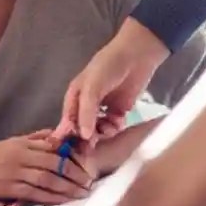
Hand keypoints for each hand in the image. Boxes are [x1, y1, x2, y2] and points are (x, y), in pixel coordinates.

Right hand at [0, 132, 94, 205]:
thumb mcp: (7, 143)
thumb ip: (31, 140)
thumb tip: (54, 136)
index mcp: (20, 142)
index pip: (52, 146)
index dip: (72, 154)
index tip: (87, 162)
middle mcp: (19, 154)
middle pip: (54, 161)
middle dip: (75, 172)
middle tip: (90, 181)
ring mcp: (13, 171)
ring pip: (47, 178)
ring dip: (67, 186)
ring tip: (82, 193)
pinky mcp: (6, 188)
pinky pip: (34, 192)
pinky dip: (51, 197)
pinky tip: (63, 201)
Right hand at [54, 18, 168, 141]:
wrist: (137, 56)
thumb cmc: (108, 67)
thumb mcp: (92, 87)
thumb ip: (86, 112)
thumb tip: (83, 136)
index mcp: (75, 96)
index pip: (68, 120)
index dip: (68, 134)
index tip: (71, 149)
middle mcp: (87, 104)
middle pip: (83, 127)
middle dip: (87, 137)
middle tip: (93, 146)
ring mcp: (103, 107)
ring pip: (98, 129)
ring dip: (103, 132)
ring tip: (110, 128)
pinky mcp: (119, 110)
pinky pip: (113, 126)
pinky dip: (115, 127)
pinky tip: (119, 121)